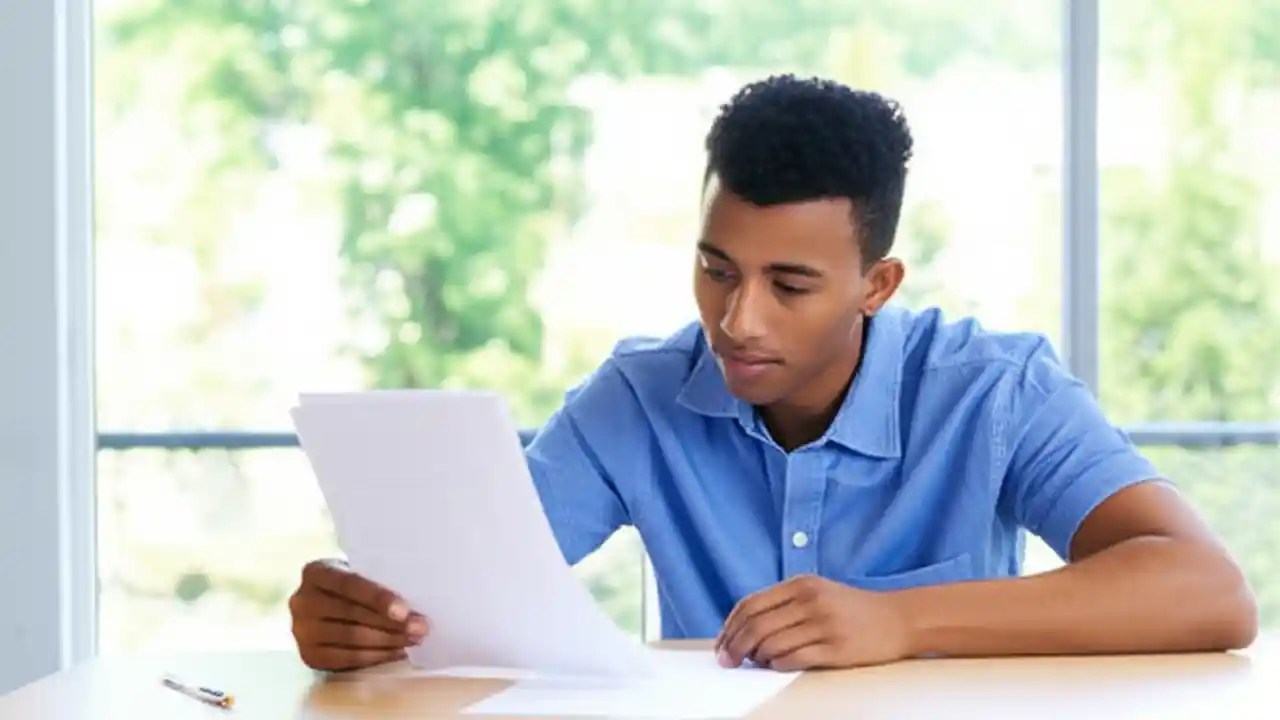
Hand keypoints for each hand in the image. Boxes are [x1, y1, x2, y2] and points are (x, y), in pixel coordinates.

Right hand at [289, 558, 428, 670]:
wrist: (325, 605)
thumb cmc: (351, 586)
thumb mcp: (358, 572)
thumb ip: (377, 581)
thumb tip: (413, 606)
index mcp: (315, 572)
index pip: (349, 584)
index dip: (377, 597)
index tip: (404, 610)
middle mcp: (302, 601)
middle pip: (352, 613)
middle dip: (391, 623)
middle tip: (421, 627)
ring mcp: (302, 631)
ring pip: (352, 638)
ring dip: (388, 641)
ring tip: (414, 639)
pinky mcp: (309, 656)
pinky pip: (347, 659)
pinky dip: (376, 656)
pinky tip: (397, 652)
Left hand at [714, 574, 911, 670]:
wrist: (898, 619)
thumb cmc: (852, 609)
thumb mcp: (817, 593)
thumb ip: (783, 604)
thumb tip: (742, 630)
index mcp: (801, 585)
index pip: (751, 604)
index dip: (730, 626)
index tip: (721, 644)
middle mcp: (811, 601)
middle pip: (756, 626)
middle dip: (735, 646)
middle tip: (727, 661)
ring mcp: (825, 625)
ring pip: (772, 644)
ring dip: (757, 658)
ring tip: (756, 663)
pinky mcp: (837, 649)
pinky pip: (794, 659)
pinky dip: (777, 665)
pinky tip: (776, 666)